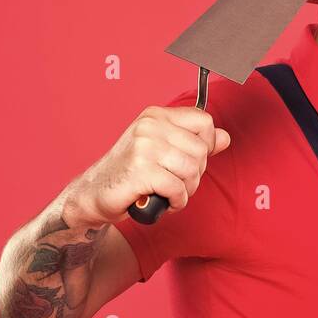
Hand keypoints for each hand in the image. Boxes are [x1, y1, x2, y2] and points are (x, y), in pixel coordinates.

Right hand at [67, 105, 231, 223]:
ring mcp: (144, 147)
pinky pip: (178, 188)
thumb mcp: (163, 151)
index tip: (192, 160)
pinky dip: (176, 202)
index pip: (204, 121)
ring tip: (169, 193)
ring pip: (192, 170)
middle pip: (201, 150)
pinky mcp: (140, 170)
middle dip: (195, 174)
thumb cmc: (129, 173)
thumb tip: (225, 137)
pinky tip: (164, 201)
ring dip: (186, 190)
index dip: (207, 145)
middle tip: (175, 182)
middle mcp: (150, 126)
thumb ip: (193, 143)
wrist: (92, 193)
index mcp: (156, 116)